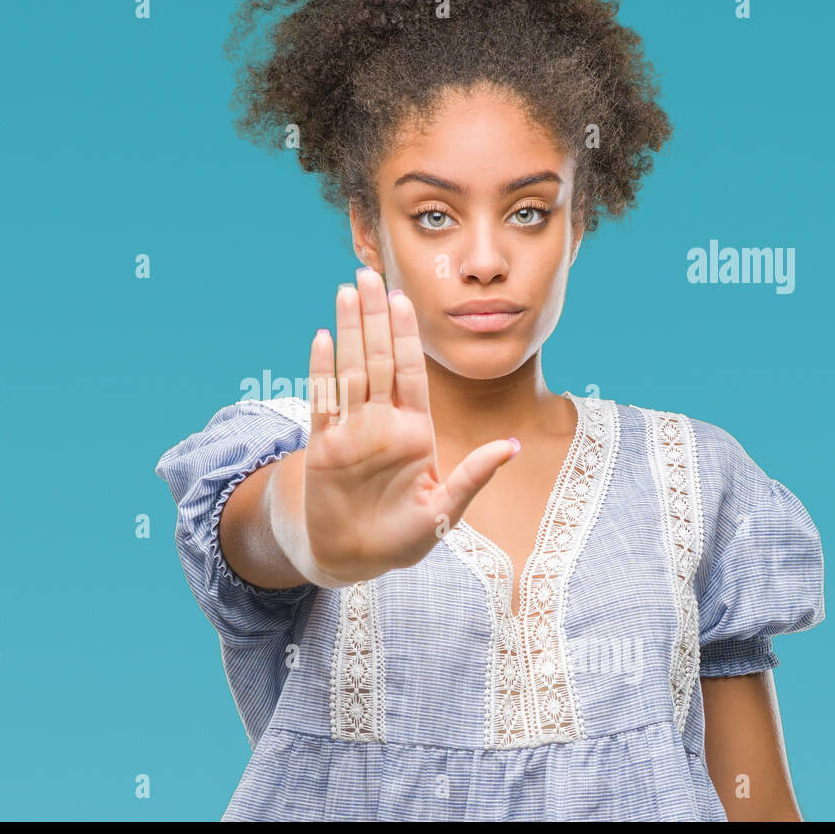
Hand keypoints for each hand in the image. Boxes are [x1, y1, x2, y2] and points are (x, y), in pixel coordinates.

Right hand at [301, 267, 518, 583]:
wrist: (355, 559)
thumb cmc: (404, 538)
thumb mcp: (446, 511)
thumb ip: (473, 475)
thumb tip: (512, 445)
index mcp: (415, 431)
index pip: (410, 371)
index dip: (406, 334)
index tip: (405, 297)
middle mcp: (382, 423)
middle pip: (377, 358)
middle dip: (374, 317)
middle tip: (369, 274)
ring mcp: (351, 432)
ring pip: (350, 370)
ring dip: (348, 331)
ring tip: (347, 291)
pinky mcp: (323, 447)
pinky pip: (323, 402)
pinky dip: (321, 370)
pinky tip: (322, 338)